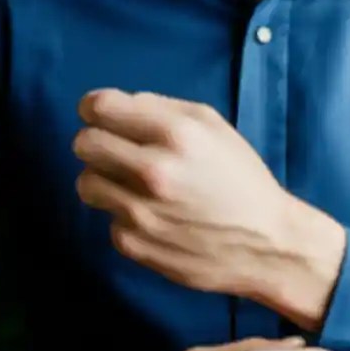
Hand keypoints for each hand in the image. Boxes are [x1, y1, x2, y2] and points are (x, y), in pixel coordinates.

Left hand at [72, 89, 345, 329]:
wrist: (266, 245)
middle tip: (116, 151)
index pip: (99, 108)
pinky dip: (125, 217)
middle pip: (83, 143)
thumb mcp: (214, 128)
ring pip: (86, 183)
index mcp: (176, 135)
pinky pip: (108, 220)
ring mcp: (141, 212)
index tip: (99, 116)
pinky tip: (154, 217)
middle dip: (96, 142)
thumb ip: (162, 108)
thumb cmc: (241, 180)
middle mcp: (154, 171)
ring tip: (132, 185)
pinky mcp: (134, 244)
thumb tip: (117, 105)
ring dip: (104, 180)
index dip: (94, 109)